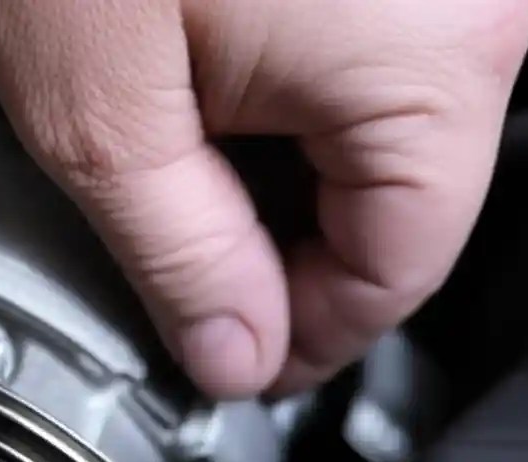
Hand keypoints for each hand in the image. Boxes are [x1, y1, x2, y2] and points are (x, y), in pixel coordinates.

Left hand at [0, 0, 527, 396]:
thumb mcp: (101, 114)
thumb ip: (181, 252)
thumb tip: (235, 352)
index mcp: (427, 56)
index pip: (400, 267)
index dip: (307, 334)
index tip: (239, 355)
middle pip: (405, 191)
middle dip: (291, 246)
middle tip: (196, 265)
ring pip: (392, 116)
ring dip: (290, 161)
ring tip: (187, 153)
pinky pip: (376, 41)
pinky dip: (297, 82)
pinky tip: (215, 73)